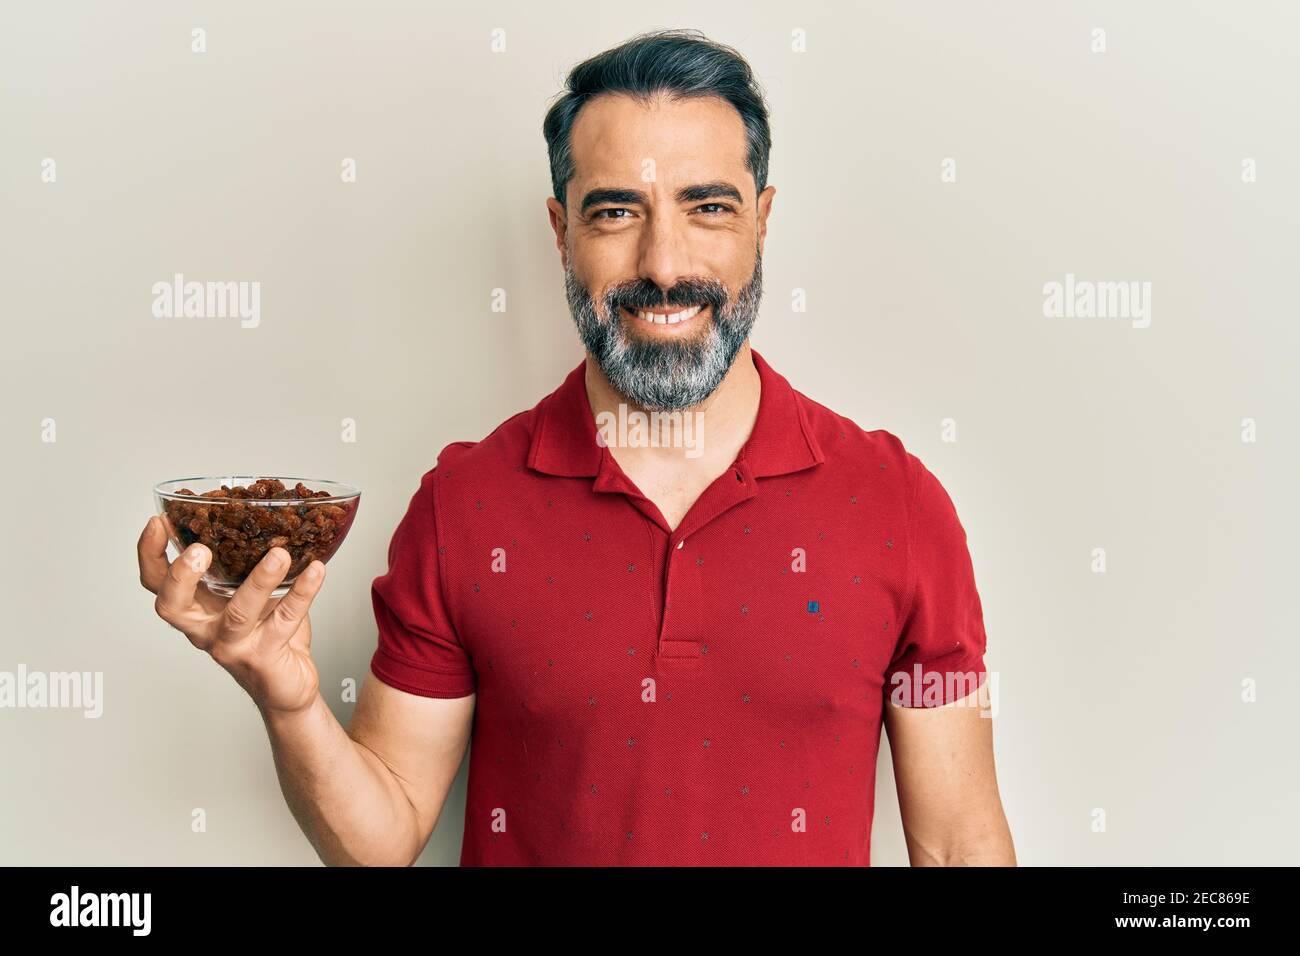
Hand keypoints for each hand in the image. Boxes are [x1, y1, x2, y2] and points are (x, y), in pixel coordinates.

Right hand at [138, 515, 325, 714]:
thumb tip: (265, 509)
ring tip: (279, 553)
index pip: (156, 582)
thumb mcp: (247, 593)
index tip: (157, 522)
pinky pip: (285, 621)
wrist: (286, 685)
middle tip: (200, 549)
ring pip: (238, 613)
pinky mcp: (264, 657)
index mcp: (196, 607)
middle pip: (174, 606)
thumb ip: (246, 561)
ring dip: (259, 580)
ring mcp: (233, 645)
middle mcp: (205, 628)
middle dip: (182, 576)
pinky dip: (302, 592)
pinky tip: (316, 571)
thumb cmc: (265, 633)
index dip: (150, 554)